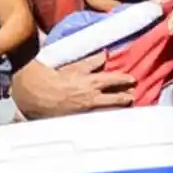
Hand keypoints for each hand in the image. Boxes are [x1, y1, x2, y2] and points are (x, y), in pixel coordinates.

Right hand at [12, 53, 135, 116]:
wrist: (40, 93)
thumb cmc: (55, 78)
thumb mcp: (75, 66)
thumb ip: (92, 62)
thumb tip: (105, 55)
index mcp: (93, 82)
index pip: (114, 80)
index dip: (124, 79)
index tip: (131, 79)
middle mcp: (93, 97)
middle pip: (116, 98)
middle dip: (126, 97)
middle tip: (133, 96)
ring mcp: (88, 109)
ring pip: (109, 108)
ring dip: (118, 107)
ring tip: (124, 106)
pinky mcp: (81, 117)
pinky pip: (98, 116)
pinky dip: (105, 115)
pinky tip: (108, 116)